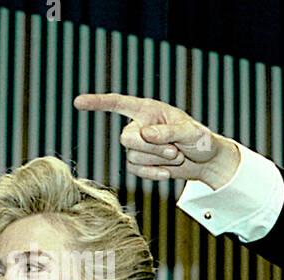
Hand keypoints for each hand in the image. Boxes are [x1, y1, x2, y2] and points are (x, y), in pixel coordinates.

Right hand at [72, 93, 239, 188]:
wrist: (206, 161)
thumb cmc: (200, 140)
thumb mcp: (190, 132)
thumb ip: (168, 131)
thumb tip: (144, 133)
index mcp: (147, 109)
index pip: (117, 103)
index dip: (98, 103)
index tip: (78, 103)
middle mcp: (138, 125)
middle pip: (126, 138)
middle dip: (151, 148)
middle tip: (175, 150)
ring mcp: (138, 145)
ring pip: (134, 157)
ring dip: (158, 160)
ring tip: (176, 156)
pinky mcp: (141, 163)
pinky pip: (136, 170)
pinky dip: (153, 173)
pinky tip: (167, 172)